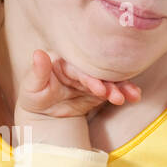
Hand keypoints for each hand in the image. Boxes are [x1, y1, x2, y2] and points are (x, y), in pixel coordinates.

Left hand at [15, 50, 140, 120]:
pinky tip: (134, 96)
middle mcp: (80, 66)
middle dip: (111, 83)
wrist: (43, 113)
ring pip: (110, 79)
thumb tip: (38, 53)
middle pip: (99, 72)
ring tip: (131, 96)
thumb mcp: (32, 86)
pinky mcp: (100, 89)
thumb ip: (37, 71)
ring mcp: (92, 77)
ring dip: (122, 87)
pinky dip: (125, 92)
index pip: (80, 68)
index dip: (90, 78)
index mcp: (64, 60)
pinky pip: (114, 89)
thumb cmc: (34, 96)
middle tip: (119, 95)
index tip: (99, 88)